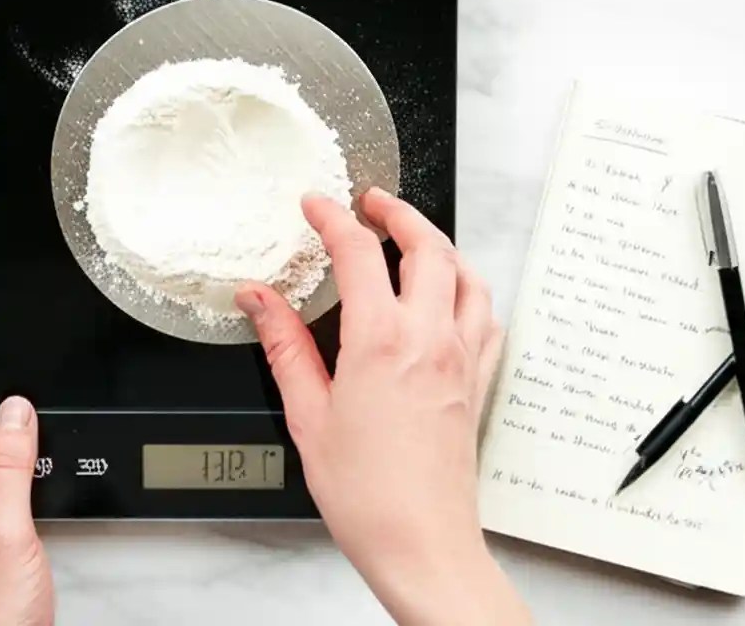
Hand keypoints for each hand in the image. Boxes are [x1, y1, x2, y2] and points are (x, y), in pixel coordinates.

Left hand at [0, 396, 54, 625]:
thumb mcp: (7, 527)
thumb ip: (11, 464)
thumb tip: (15, 411)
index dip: (4, 412)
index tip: (34, 406)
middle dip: (13, 441)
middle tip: (41, 455)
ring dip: (17, 469)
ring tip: (37, 486)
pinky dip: (18, 492)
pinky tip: (32, 508)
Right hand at [236, 188, 530, 625]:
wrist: (421, 542)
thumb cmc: (365, 492)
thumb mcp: (307, 414)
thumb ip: (284, 346)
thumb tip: (258, 301)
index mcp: (381, 340)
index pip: (358, 251)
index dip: (333, 217)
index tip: (316, 205)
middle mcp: (430, 338)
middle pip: (426, 246)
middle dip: (397, 212)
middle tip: (370, 203)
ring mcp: (462, 357)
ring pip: (465, 274)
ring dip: (439, 244)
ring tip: (412, 238)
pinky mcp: (478, 381)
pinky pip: (486, 316)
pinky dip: (468, 289)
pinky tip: (452, 295)